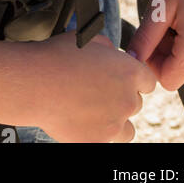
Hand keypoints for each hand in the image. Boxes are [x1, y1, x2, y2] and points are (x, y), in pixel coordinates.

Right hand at [30, 31, 155, 142]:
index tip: (120, 80)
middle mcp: (128, 100)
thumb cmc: (57, 58)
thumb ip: (108, 49)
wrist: (35, 84)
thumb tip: (111, 56)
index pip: (148, 81)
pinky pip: (107, 141)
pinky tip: (82, 122)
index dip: (134, 79)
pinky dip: (98, 134)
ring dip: (114, 120)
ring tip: (92, 111)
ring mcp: (114, 124)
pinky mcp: (99, 142)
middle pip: (135, 103)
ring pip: (126, 128)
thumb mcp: (88, 39)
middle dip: (120, 98)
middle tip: (96, 92)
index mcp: (129, 72)